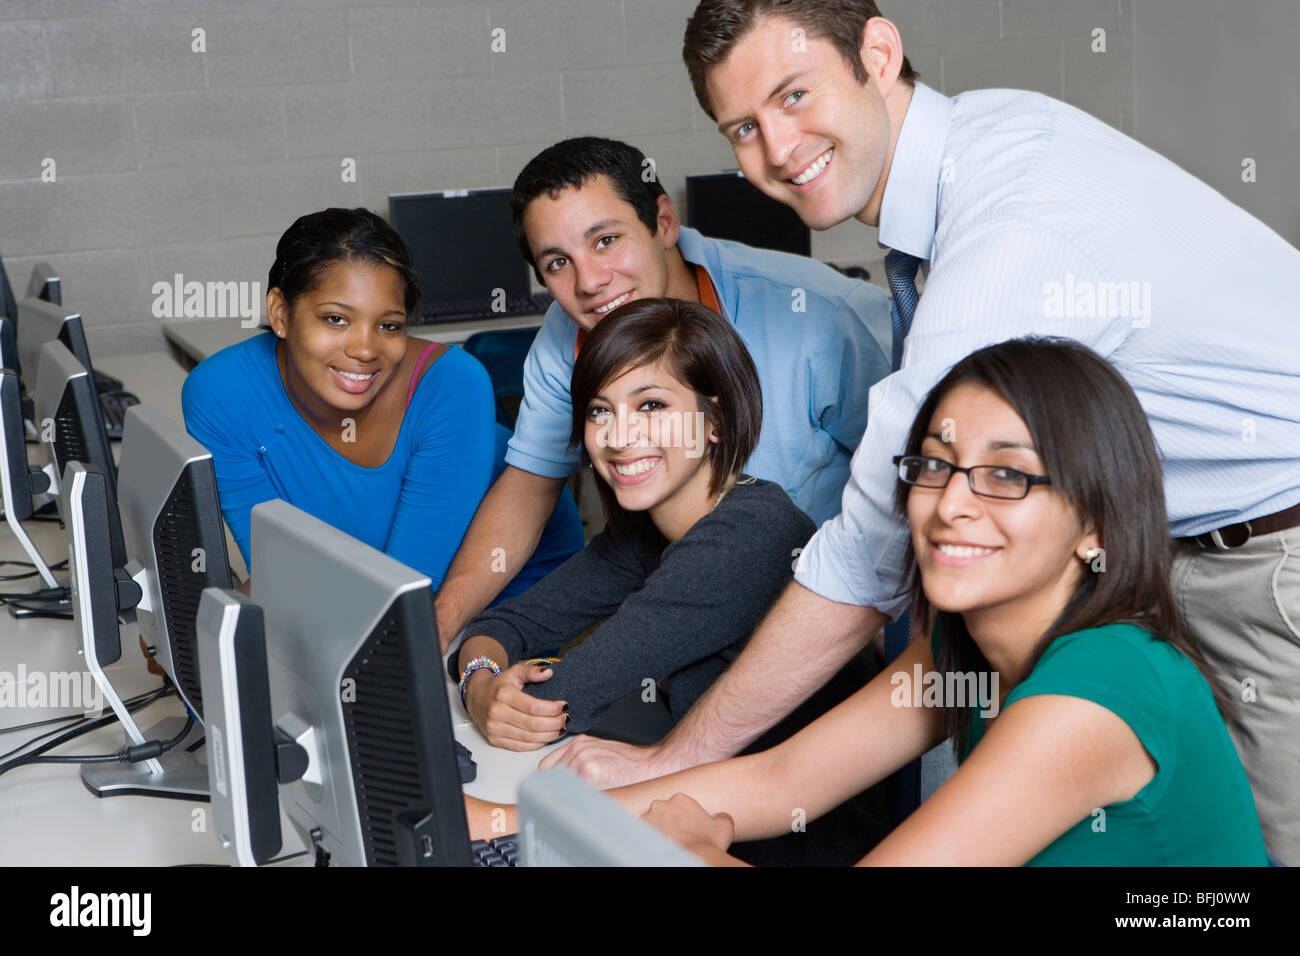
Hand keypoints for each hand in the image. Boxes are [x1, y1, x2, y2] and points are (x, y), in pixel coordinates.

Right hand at [465, 660, 566, 751]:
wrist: (477, 697)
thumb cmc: (499, 685)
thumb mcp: (514, 671)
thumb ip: (531, 671)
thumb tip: (548, 672)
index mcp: (503, 694)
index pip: (533, 707)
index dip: (552, 709)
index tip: (564, 706)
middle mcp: (497, 713)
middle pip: (532, 724)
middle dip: (554, 724)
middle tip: (565, 719)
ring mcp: (494, 729)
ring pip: (528, 738)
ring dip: (548, 735)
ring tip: (560, 729)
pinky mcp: (494, 740)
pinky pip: (519, 746)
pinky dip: (536, 744)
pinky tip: (546, 737)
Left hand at [539, 734, 669, 787]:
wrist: (649, 766)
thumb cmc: (628, 763)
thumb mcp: (599, 752)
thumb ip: (577, 761)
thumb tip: (558, 782)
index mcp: (578, 743)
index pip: (547, 766)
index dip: (550, 781)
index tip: (554, 791)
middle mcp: (577, 749)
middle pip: (550, 777)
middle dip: (559, 790)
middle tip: (571, 798)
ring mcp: (580, 760)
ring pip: (559, 785)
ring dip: (568, 795)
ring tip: (585, 798)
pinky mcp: (588, 773)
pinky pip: (571, 792)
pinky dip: (577, 799)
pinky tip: (590, 799)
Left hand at [642, 793, 734, 855]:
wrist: (694, 858)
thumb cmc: (710, 844)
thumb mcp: (725, 826)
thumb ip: (721, 816)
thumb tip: (718, 817)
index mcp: (680, 798)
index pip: (677, 806)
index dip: (681, 819)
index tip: (685, 830)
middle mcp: (661, 804)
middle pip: (662, 813)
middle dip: (667, 824)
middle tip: (675, 839)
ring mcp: (647, 818)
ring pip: (650, 824)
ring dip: (656, 832)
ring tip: (665, 846)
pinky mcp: (637, 833)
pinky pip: (639, 836)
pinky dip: (645, 842)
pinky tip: (655, 850)